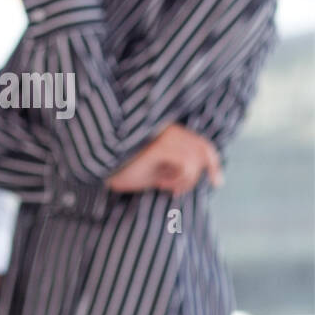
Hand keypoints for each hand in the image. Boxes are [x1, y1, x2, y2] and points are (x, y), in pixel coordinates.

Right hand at [106, 124, 223, 195]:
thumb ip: (175, 165)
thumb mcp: (156, 168)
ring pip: (195, 158)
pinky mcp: (158, 146)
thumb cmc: (124, 168)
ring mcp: (161, 136)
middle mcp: (166, 129)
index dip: (213, 162)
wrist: (97, 166)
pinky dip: (180, 178)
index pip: (200, 142)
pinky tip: (161, 184)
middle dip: (207, 169)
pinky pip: (186, 164)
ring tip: (165, 185)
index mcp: (165, 131)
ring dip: (186, 179)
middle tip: (204, 185)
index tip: (217, 182)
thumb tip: (199, 173)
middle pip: (202, 148)